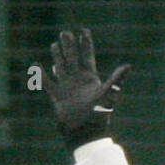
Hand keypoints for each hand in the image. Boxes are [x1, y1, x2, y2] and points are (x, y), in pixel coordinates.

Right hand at [39, 27, 130, 149]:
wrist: (85, 134)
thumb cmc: (98, 116)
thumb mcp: (108, 96)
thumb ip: (116, 80)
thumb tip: (128, 66)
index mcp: (89, 78)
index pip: (87, 55)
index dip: (85, 43)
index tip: (83, 30)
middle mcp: (77, 80)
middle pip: (72, 58)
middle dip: (69, 45)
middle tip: (65, 33)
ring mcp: (66, 87)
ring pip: (60, 67)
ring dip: (57, 56)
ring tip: (55, 45)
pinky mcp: (57, 96)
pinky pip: (47, 82)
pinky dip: (41, 74)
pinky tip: (37, 65)